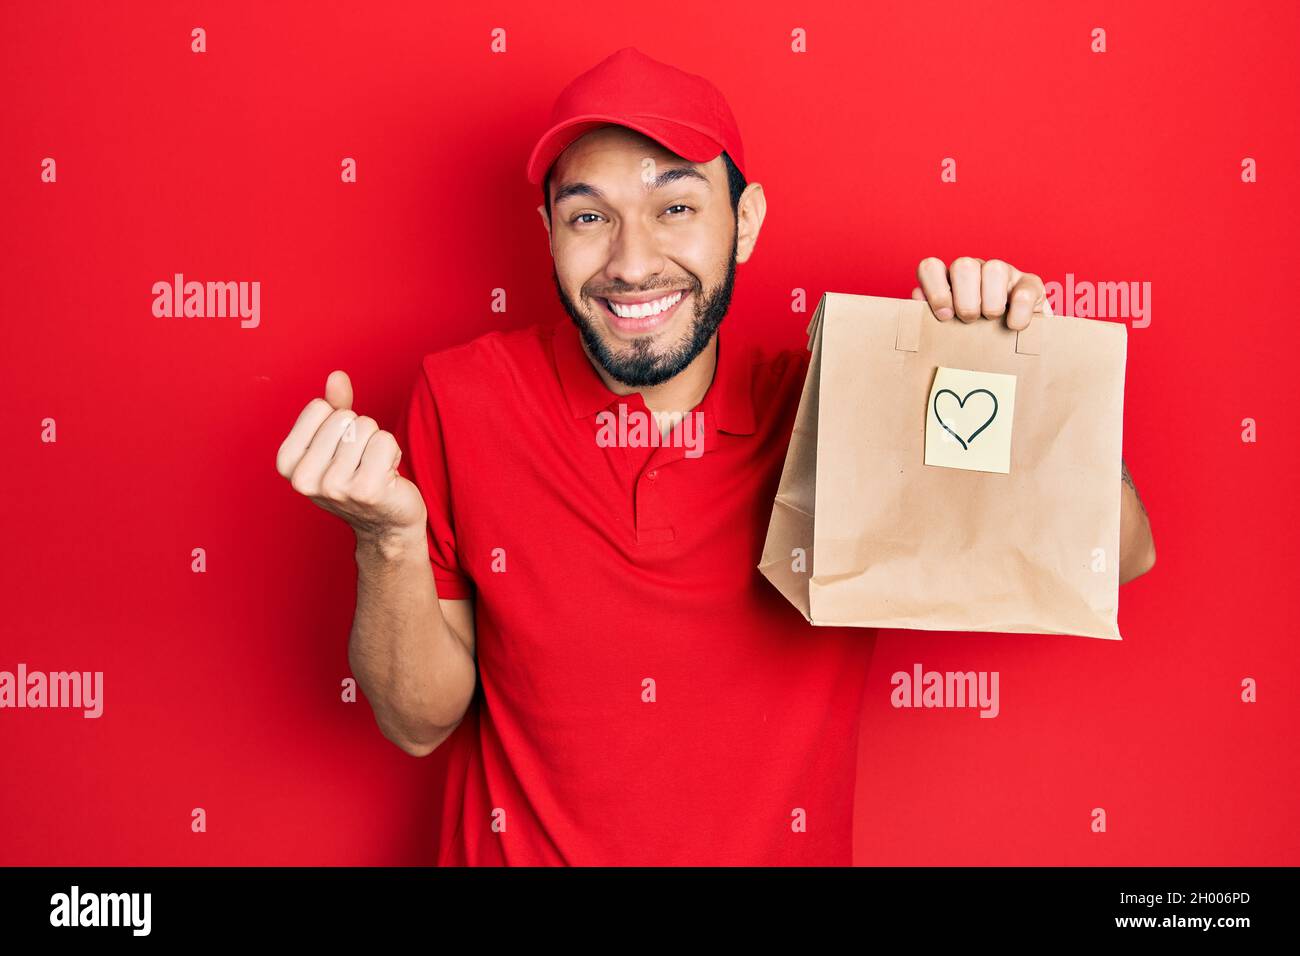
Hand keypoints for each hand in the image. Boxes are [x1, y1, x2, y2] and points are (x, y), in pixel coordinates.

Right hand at [275, 370, 427, 544]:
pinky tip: (386, 476)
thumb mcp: (338, 440)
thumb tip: (337, 376)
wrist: (385, 523)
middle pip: (344, 417)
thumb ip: (335, 406)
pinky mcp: (366, 490)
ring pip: (366, 427)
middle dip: (360, 433)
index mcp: (287, 463)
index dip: (339, 422)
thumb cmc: (359, 476)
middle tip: (360, 462)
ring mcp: (334, 487)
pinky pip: (385, 441)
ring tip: (373, 469)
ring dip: (377, 444)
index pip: (320, 408)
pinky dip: (392, 453)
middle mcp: (304, 479)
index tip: (341, 451)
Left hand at [911, 256, 1050, 329]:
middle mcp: (975, 270)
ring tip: (991, 321)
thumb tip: (918, 298)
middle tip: (969, 321)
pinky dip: (1019, 310)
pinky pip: (1025, 288)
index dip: (935, 291)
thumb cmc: (973, 336)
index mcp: (949, 281)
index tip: (944, 316)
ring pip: (994, 269)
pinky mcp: (1031, 284)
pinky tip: (1014, 326)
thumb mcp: (950, 328)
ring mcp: (1004, 273)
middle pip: (963, 265)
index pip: (931, 267)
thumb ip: (929, 315)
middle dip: (965, 300)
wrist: (1014, 344)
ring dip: (991, 302)